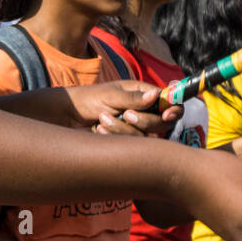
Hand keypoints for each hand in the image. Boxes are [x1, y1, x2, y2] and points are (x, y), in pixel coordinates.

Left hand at [65, 81, 180, 136]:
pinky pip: (131, 146)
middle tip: (127, 114)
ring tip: (102, 119)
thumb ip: (133, 98)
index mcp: (144, 94)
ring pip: (146, 137)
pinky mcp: (127, 142)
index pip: (170, 102)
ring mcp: (136, 128)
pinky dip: (115, 137)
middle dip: (146, 121)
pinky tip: (100, 129)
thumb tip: (156, 94)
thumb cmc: (89, 99)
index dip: (174, 109)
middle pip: (163, 124)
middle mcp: (145, 111)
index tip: (167, 115)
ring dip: (123, 129)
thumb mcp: (111, 95)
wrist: (68, 117)